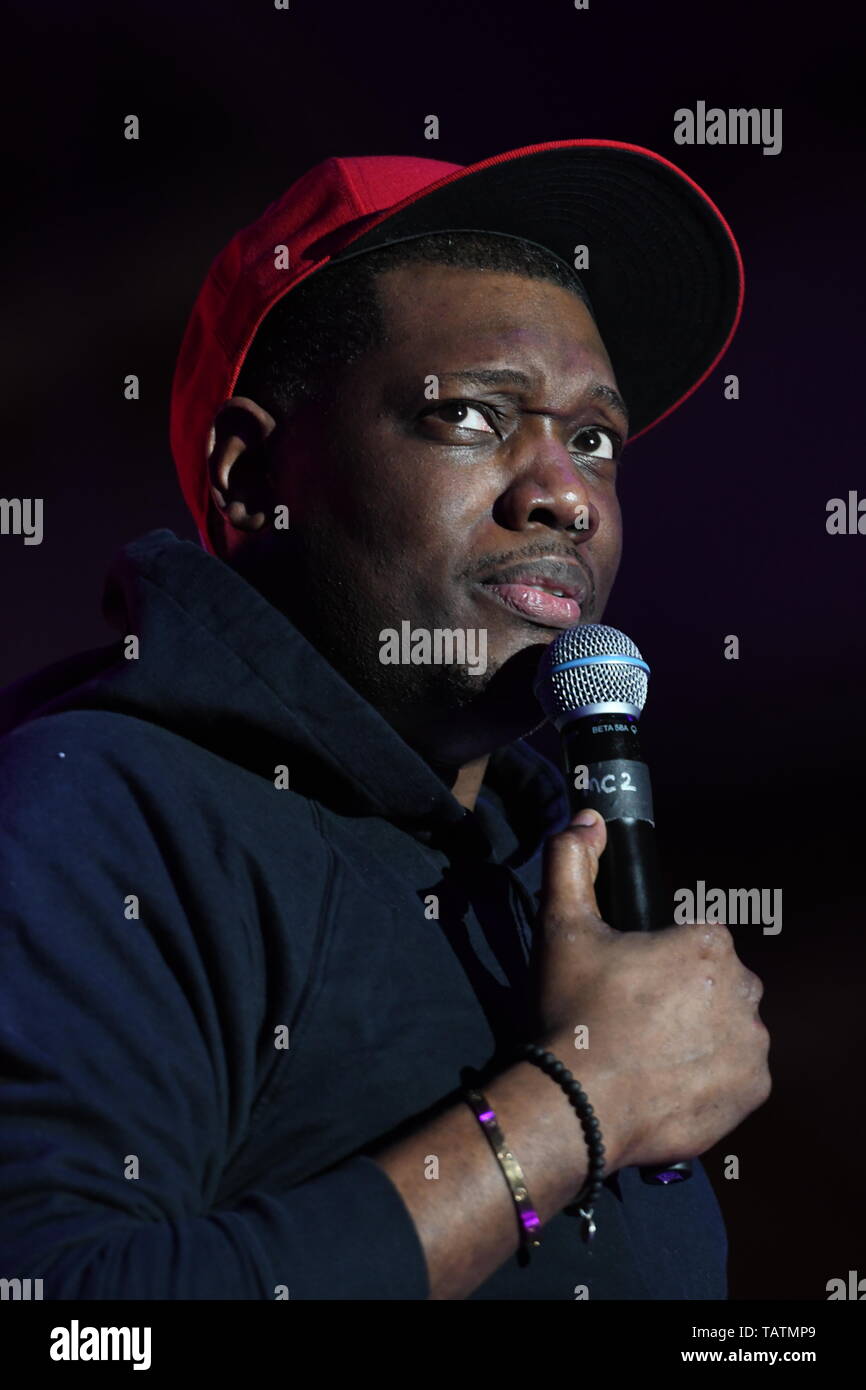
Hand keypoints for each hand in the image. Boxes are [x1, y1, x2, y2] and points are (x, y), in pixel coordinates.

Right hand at [530, 809, 771, 1170]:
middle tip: (636, 1017)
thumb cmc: (573, 1012)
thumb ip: (571, 861)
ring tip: (650, 1052)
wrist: (577, 1105)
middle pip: (718, 981)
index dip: (662, 955)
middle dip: (686, 994)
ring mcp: (753, 1044)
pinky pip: (739, 1073)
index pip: (698, 936)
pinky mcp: (753, 1090)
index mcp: (707, 944)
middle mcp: (744, 989)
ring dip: (702, 1033)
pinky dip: (713, 1076)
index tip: (632, 979)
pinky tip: (669, 1080)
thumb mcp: (561, 927)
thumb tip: (588, 819)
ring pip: (730, 1026)